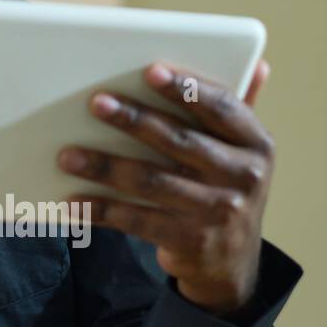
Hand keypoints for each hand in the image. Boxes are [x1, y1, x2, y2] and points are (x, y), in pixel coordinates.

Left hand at [57, 60, 273, 315]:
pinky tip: (73, 201)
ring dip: (105, 166)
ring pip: (151, 181)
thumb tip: (260, 63)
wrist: (233, 262)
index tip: (150, 70)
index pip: (221, 107)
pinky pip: (137, 221)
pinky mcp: (190, 241)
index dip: (186, 88)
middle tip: (96, 102)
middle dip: (134, 119)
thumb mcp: (240, 151)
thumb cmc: (224, 187)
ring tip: (67, 154)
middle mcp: (243, 176)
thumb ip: (237, 109)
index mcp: (256, 143)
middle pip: (179, 141)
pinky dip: (102, 211)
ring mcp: (218, 212)